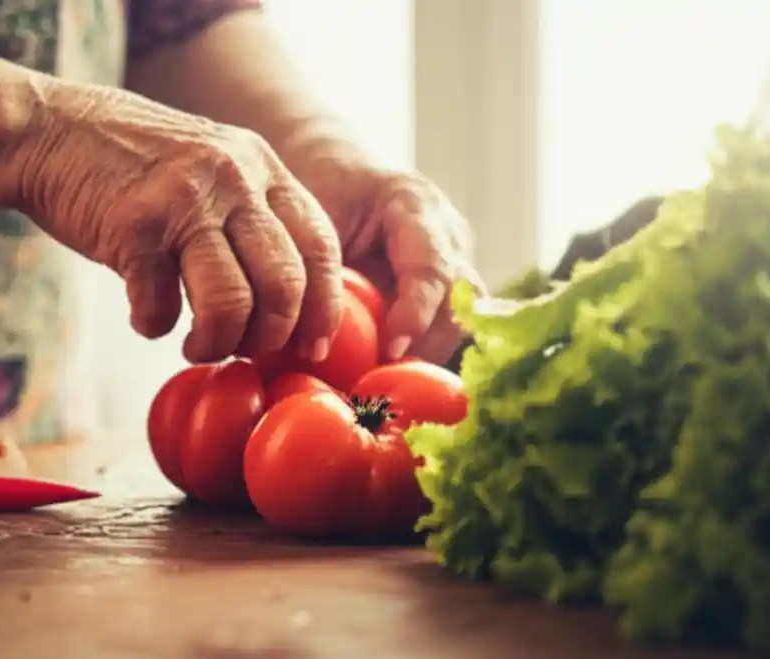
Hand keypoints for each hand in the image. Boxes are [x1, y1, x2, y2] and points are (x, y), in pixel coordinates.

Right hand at [17, 83, 343, 363]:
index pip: (321, 246)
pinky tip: (144, 315)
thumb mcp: (213, 167)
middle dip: (269, 337)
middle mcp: (233, 179)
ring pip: (232, 304)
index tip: (309, 347)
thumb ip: (253, 215)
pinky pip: (161, 308)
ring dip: (217, 343)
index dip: (323, 308)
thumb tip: (291, 302)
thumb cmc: (133, 164)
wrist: (47, 129)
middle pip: (285, 285)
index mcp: (262, 166)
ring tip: (197, 345)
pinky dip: (154, 327)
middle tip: (244, 348)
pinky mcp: (133, 228)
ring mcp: (183, 201)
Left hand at [287, 148, 485, 365]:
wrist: (335, 167)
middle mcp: (448, 234)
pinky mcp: (448, 286)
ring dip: (426, 354)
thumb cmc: (319, 189)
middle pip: (460, 301)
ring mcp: (455, 260)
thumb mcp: (313, 222)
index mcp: (416, 207)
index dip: (415, 315)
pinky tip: (388, 373)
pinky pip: (446, 327)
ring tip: (383, 381)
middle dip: (426, 345)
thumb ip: (320, 275)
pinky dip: (420, 352)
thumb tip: (308, 345)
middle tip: (383, 381)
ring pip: (461, 320)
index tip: (389, 352)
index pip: (432, 268)